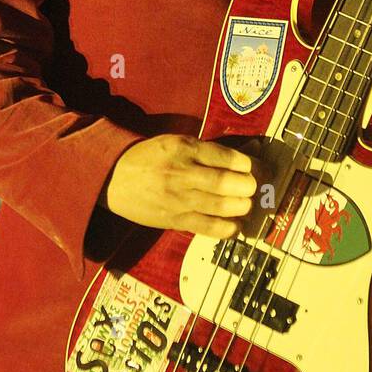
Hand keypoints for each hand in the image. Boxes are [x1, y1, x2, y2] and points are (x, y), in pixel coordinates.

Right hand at [100, 134, 256, 238]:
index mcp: (186, 148)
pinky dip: (229, 228)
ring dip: (243, 207)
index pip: (230, 158)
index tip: (259, 169)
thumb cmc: (149, 157)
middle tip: (254, 187)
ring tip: (246, 204)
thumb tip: (251, 152)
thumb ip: (211, 151)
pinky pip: (209, 228)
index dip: (252, 165)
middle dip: (250, 186)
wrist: (112, 177)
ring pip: (223, 206)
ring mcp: (179, 199)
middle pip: (229, 183)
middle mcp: (184, 173)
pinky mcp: (175, 220)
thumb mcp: (178, 143)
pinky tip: (236, 225)